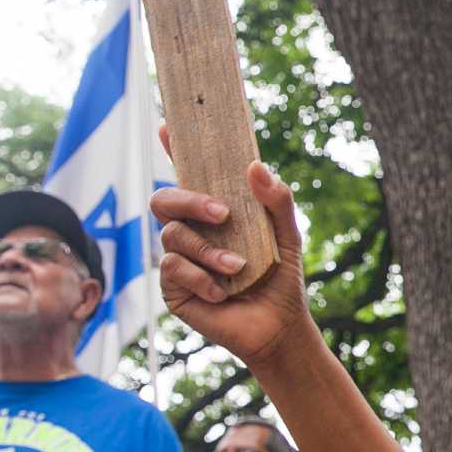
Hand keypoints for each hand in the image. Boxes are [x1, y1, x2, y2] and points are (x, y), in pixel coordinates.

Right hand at [151, 146, 314, 368]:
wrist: (278, 326)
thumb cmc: (280, 277)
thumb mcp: (287, 235)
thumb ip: (276, 201)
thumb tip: (255, 166)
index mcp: (215, 212)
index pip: (190, 174)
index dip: (175, 149)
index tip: (166, 125)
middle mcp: (192, 230)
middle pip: (165, 199)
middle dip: (190, 200)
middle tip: (222, 213)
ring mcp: (179, 257)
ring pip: (172, 235)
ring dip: (209, 250)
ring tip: (237, 267)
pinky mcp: (172, 287)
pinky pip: (173, 268)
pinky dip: (202, 278)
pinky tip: (223, 292)